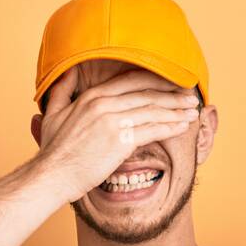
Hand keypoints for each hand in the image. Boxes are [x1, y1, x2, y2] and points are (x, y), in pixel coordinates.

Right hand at [34, 68, 200, 203]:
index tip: (171, 83)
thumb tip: (69, 70)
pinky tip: (183, 126)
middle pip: (148, 94)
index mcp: (93, 95)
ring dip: (177, 110)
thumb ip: (63, 89)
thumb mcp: (53, 112)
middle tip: (190, 96)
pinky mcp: (121, 142)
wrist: (52, 175)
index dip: (156, 80)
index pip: (132, 81)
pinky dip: (171, 127)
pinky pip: (153, 130)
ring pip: (154, 110)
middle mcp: (105, 104)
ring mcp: (114, 122)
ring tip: (193, 111)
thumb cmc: (53, 149)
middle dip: (173, 95)